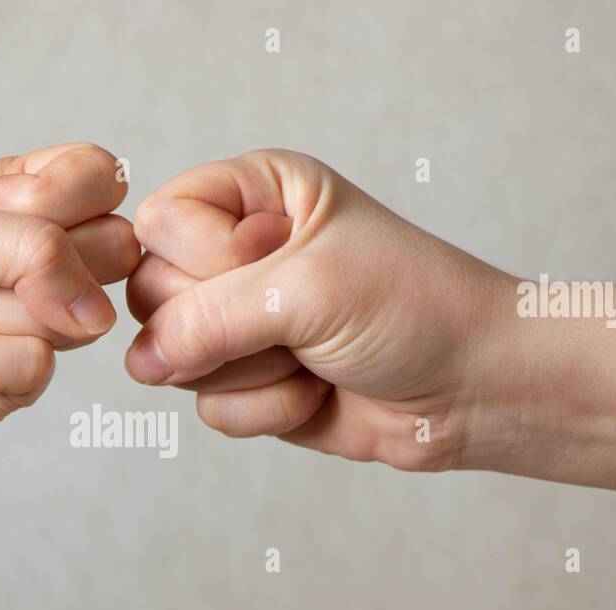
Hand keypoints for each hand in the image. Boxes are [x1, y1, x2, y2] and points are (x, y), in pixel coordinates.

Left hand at [0, 142, 139, 440]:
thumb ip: (37, 248)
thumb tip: (99, 312)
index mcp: (18, 201)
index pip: (100, 178)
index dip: (66, 195)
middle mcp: (36, 260)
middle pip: (112, 250)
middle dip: (40, 262)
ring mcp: (34, 323)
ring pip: (81, 318)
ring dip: (3, 316)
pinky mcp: (18, 382)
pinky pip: (41, 370)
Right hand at [124, 149, 513, 470]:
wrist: (474, 389)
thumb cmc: (414, 308)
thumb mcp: (307, 290)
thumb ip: (208, 320)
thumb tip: (140, 363)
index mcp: (254, 193)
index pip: (159, 223)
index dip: (202, 258)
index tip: (270, 265)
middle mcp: (237, 253)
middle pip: (152, 295)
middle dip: (224, 326)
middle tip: (293, 321)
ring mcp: (238, 321)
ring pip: (173, 359)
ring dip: (251, 373)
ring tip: (313, 357)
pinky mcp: (247, 381)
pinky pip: (207, 407)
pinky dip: (264, 410)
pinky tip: (315, 393)